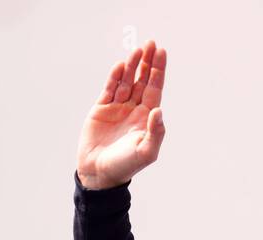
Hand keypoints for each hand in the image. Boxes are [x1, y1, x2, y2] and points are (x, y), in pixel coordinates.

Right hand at [76, 40, 166, 189]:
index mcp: (147, 118)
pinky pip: (110, 88)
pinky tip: (121, 65)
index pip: (155, 89)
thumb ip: (155, 132)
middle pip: (142, 81)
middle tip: (152, 44)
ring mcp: (118, 108)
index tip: (161, 54)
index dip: (158, 72)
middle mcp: (134, 110)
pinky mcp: (101, 109)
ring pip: (126, 81)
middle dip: (147, 63)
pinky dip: (115, 77)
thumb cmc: (126, 165)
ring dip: (132, 66)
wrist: (100, 172)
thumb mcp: (146, 152)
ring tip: (137, 50)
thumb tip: (159, 110)